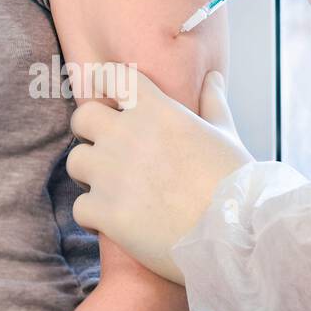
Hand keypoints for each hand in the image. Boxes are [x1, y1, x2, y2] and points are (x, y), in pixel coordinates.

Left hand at [67, 70, 251, 284]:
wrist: (236, 233)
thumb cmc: (235, 182)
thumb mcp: (226, 134)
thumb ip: (213, 102)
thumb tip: (213, 77)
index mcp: (155, 110)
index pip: (111, 77)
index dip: (106, 87)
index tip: (111, 103)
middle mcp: (126, 135)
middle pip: (81, 119)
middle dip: (90, 134)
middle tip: (108, 153)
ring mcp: (111, 173)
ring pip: (75, 162)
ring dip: (90, 175)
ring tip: (112, 190)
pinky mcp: (105, 211)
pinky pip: (79, 207)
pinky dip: (93, 216)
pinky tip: (113, 223)